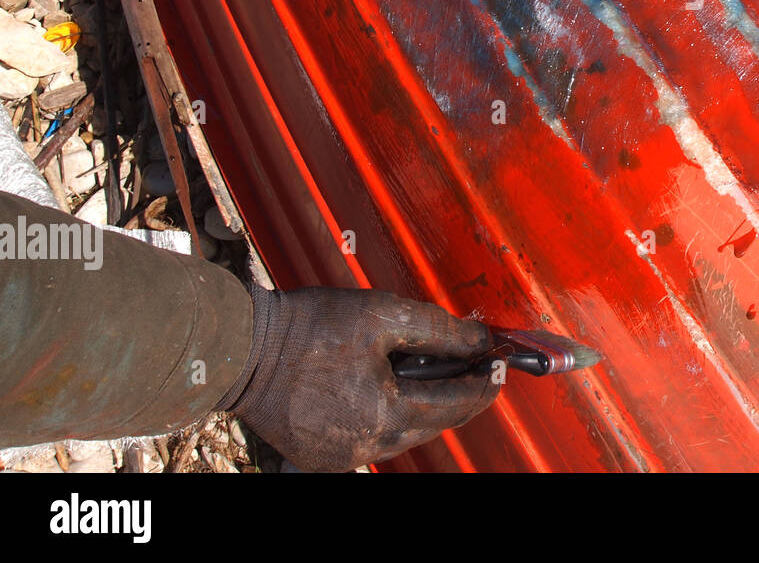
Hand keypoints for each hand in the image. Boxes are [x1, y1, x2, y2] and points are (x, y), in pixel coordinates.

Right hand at [224, 287, 500, 471]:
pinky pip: (372, 436)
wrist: (242, 349)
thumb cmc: (308, 328)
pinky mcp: (321, 455)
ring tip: (430, 368)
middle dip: (457, 392)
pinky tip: (389, 385)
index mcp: (384, 416)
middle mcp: (365, 447)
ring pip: (403, 432)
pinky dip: (388, 412)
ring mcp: (341, 457)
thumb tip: (480, 341)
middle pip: (431, 422)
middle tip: (475, 363)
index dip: (484, 382)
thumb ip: (438, 330)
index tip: (503, 364)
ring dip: (422, 402)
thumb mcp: (383, 315)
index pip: (454, 404)